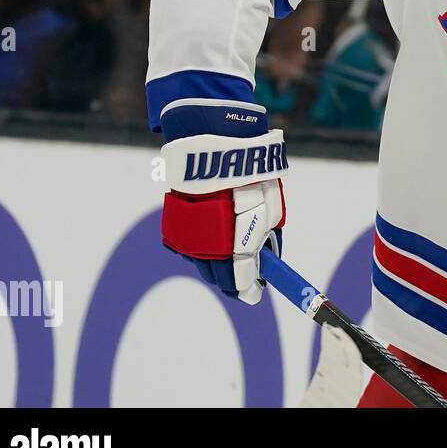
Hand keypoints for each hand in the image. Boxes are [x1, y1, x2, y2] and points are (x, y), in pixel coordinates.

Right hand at [159, 129, 288, 304]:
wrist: (214, 152)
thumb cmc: (249, 179)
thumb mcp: (271, 208)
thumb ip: (270, 238)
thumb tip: (269, 262)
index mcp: (234, 244)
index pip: (239, 279)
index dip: (247, 289)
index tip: (254, 295)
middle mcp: (207, 246)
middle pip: (219, 276)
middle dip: (233, 280)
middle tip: (244, 281)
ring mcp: (188, 238)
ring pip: (202, 262)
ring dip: (215, 264)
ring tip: (229, 256)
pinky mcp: (175, 228)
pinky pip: (189, 247)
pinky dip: (200, 246)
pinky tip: (211, 235)